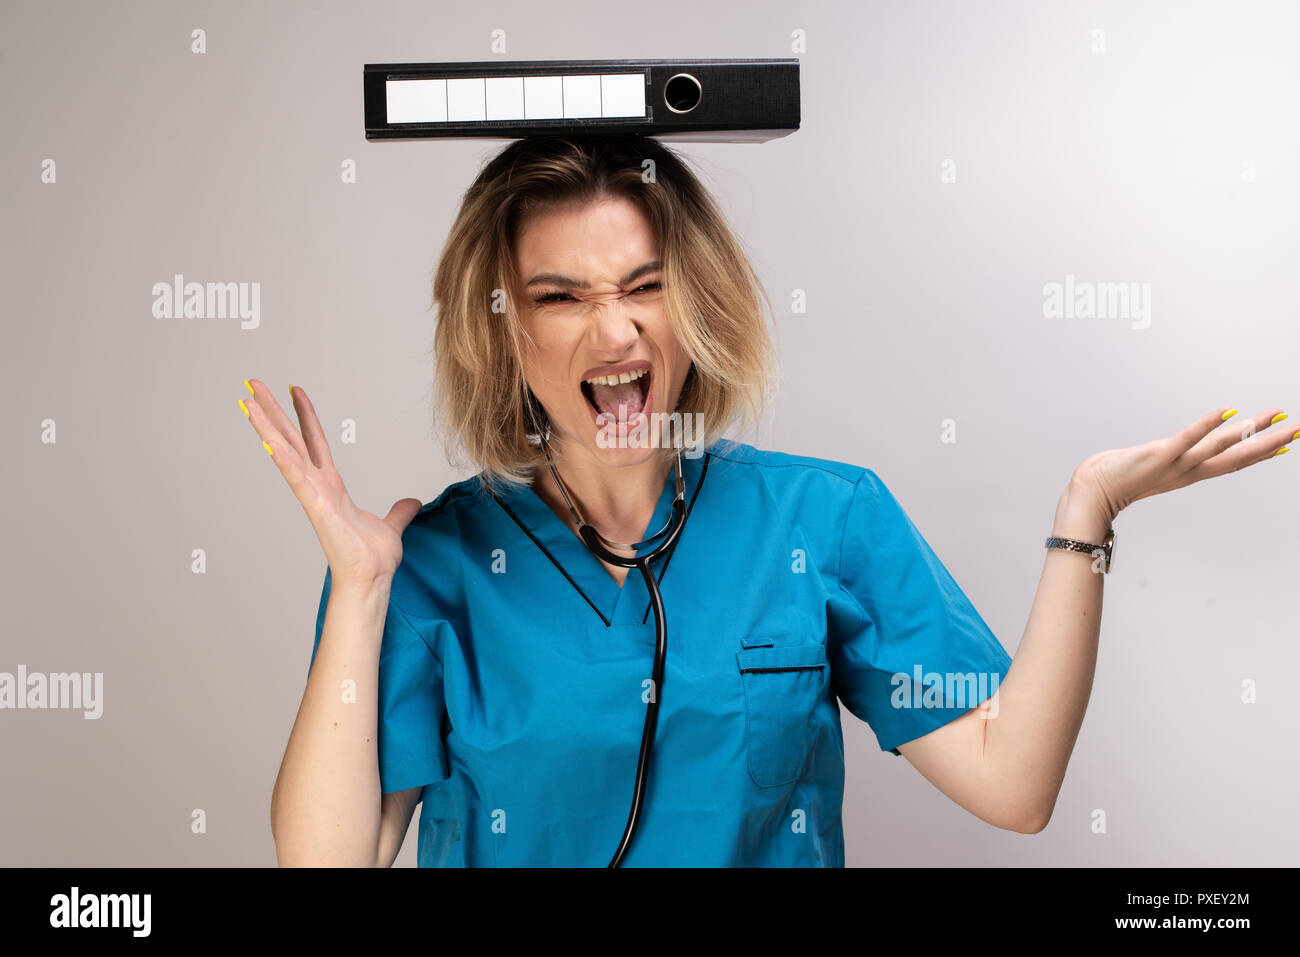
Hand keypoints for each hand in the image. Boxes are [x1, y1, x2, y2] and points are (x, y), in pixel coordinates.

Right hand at [238, 379, 422, 587]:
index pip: (315, 441)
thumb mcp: (391, 525)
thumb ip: (399, 511)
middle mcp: (316, 485)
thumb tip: (412, 502)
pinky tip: (268, 439)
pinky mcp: (315, 506)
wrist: (371, 578)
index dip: (305, 416)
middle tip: (252, 383)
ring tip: (247, 400)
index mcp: (331, 486)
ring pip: (285, 451)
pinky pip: (296, 476)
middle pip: (290, 438)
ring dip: (266, 426)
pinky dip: (282, 458)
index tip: (295, 390)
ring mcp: (312, 494)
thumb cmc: (373, 558)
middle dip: (272, 411)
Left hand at [1071, 406, 1291, 522]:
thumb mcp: (1153, 466)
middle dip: (1269, 442)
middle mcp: (1188, 471)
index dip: (1260, 453)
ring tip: (1275, 416)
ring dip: (1250, 431)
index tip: (1287, 443)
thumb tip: (1175, 448)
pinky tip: (1225, 412)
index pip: (1233, 462)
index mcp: (1189, 473)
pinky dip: (1205, 426)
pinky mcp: (1159, 455)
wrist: (1091, 492)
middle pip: (1238, 457)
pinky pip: (1186, 438)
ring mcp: (1176, 464)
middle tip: (1298, 428)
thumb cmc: (1117, 476)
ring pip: (1221, 447)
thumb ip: (1169, 458)